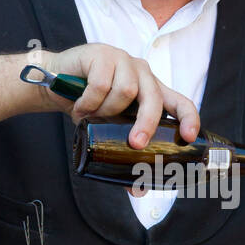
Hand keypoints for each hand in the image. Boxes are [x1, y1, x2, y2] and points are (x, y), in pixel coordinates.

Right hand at [45, 43, 198, 149]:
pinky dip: (88, 103)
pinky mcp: (102, 54)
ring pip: (124, 92)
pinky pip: (100, 85)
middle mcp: (142, 74)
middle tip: (134, 143)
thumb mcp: (108, 130)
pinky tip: (80, 107)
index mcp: (151, 91)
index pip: (180, 101)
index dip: (189, 118)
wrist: (56, 82)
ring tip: (89, 116)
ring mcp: (123, 60)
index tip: (188, 136)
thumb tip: (138, 190)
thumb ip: (123, 152)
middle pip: (153, 98)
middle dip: (146, 124)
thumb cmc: (90, 105)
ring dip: (105, 111)